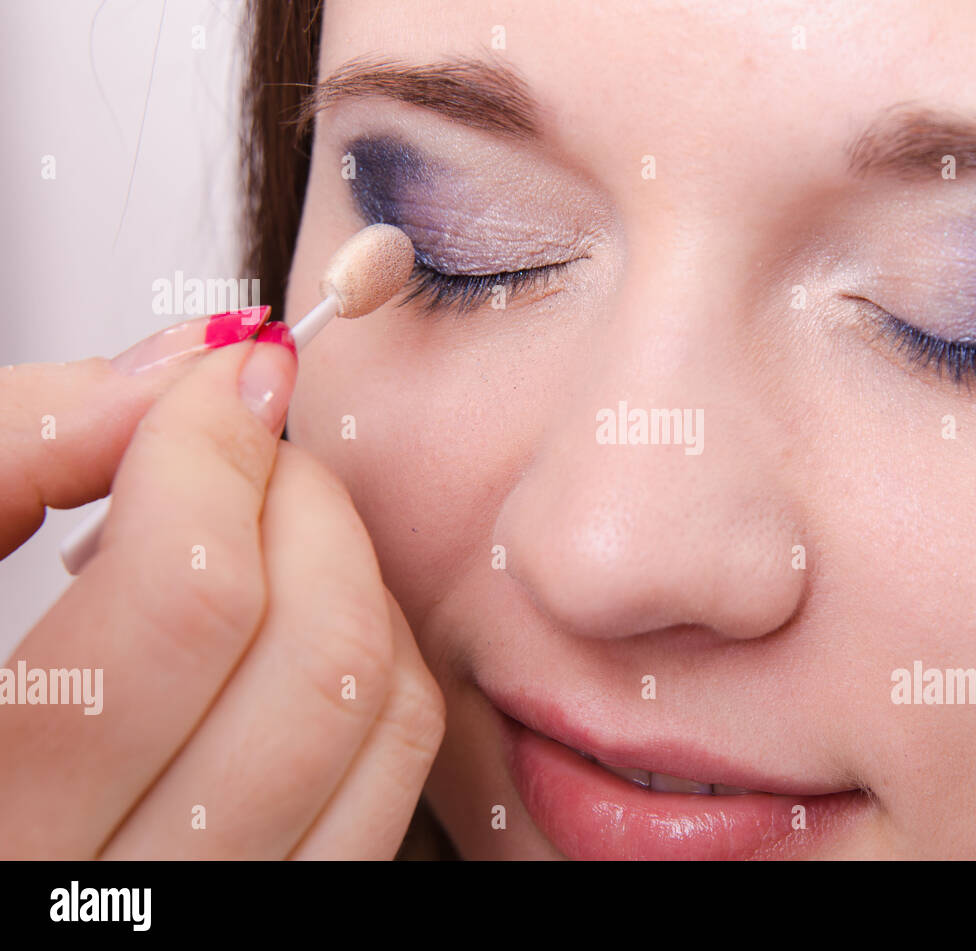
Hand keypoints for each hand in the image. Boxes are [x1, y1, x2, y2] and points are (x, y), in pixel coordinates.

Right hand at [0, 313, 443, 857]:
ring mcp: (212, 918)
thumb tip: (189, 366)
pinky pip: (392, 767)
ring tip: (256, 520)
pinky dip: (371, 651)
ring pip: (375, 715)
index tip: (229, 371)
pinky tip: (290, 608)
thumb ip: (9, 446)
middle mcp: (105, 904)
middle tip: (245, 438)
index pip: (179, 608)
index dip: (218, 455)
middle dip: (300, 503)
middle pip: (312, 661)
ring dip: (347, 571)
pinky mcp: (276, 904)